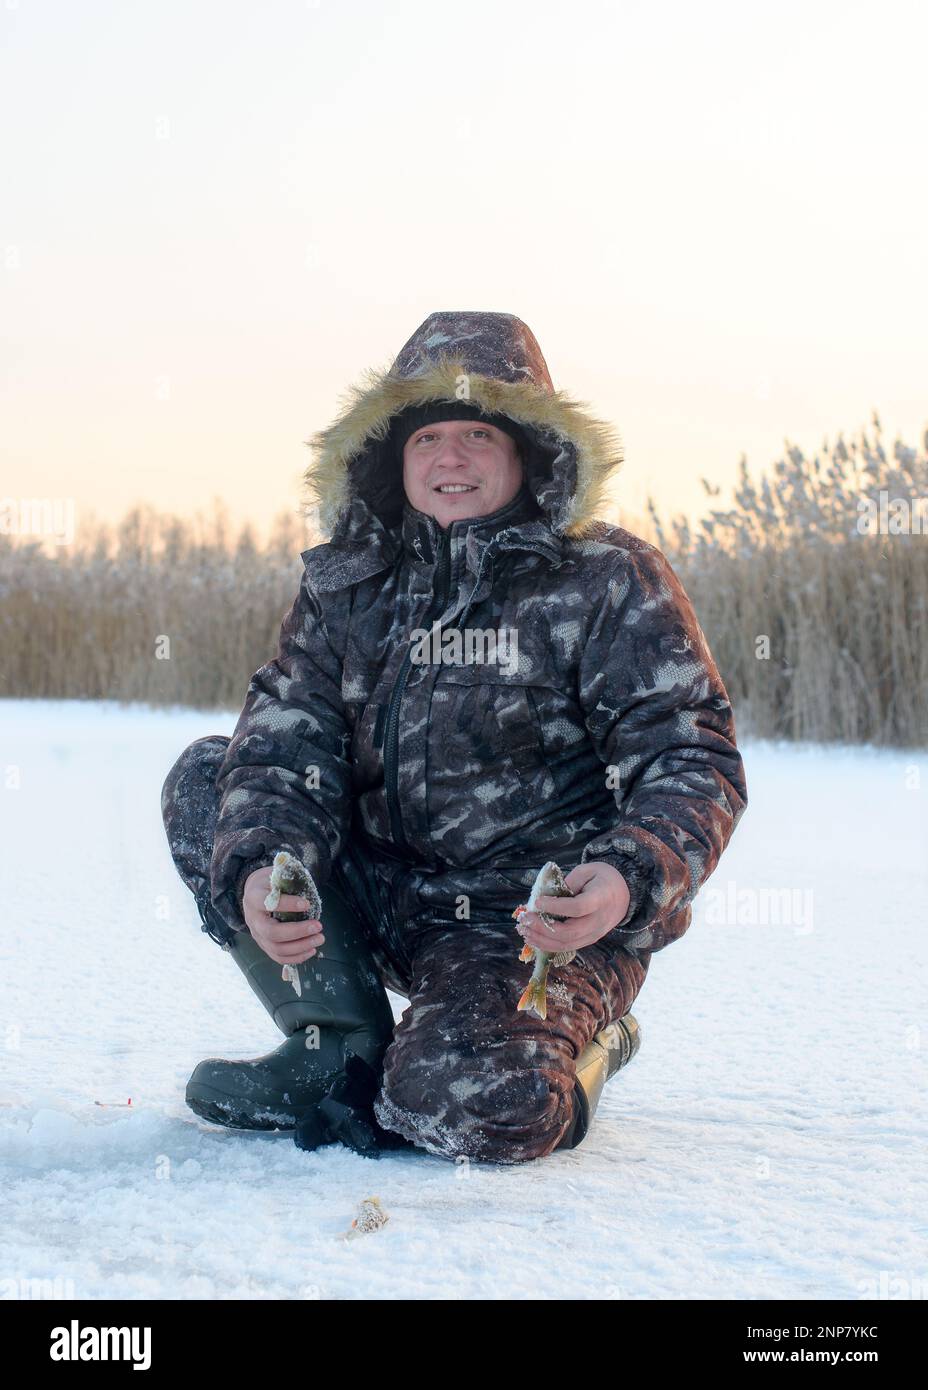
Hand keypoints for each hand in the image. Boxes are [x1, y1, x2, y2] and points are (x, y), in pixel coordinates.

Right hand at [242, 866, 324, 964]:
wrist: (252, 894)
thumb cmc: (268, 884)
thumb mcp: (275, 874)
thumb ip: (288, 879)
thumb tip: (307, 888)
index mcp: (254, 898)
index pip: (268, 903)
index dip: (288, 904)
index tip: (307, 903)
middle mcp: (253, 920)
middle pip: (272, 932)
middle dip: (298, 931)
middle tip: (318, 926)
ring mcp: (257, 935)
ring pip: (276, 949)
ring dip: (301, 946)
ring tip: (320, 938)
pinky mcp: (264, 946)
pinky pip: (278, 957)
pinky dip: (296, 957)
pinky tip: (312, 950)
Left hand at [515, 862, 630, 953]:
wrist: (624, 894)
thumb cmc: (602, 878)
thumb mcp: (587, 871)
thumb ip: (567, 882)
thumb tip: (544, 897)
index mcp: (601, 899)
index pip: (577, 908)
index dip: (556, 907)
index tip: (537, 902)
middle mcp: (599, 921)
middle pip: (570, 933)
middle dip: (543, 928)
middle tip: (524, 919)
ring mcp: (595, 934)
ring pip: (566, 944)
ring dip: (541, 940)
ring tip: (523, 930)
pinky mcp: (589, 940)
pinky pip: (567, 947)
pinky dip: (548, 944)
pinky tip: (533, 937)